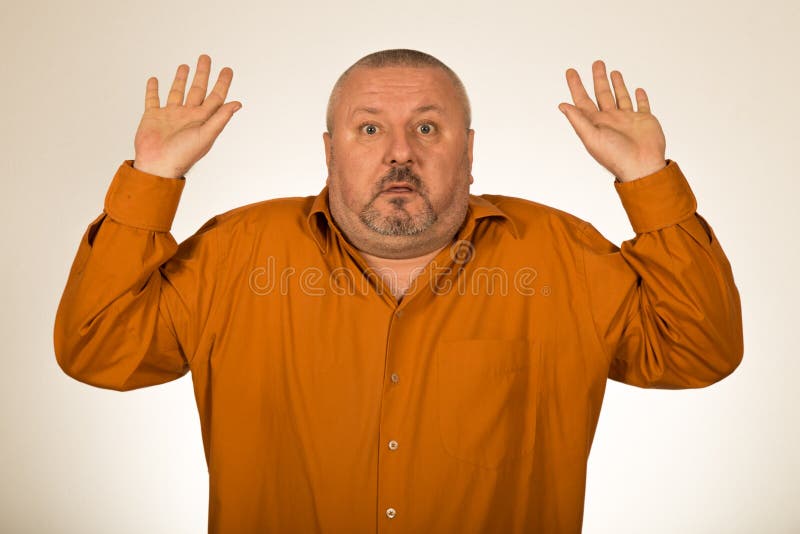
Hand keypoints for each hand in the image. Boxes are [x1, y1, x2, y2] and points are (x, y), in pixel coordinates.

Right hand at [133, 54, 241, 177]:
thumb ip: (220, 118)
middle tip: (206, 58)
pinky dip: (153, 89)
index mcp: (202, 120)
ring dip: (181, 79)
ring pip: (177, 92)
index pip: (215, 97)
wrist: (158, 165)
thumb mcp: (206, 135)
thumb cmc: (184, 154)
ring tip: (185, 65)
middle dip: (202, 74)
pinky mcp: (153, 117)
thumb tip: (237, 103)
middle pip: (197, 90)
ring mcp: (170, 116)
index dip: (222, 83)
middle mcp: (187, 116)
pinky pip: (153, 99)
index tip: (227, 69)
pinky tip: (154, 80)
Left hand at [558, 60, 665, 182]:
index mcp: (596, 123)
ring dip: (617, 84)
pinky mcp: (644, 120)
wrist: (642, 165)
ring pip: (620, 96)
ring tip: (613, 71)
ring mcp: (627, 119)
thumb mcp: (592, 137)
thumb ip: (578, 120)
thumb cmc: (615, 155)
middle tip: (596, 63)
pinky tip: (637, 89)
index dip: (576, 86)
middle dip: (598, 79)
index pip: (582, 100)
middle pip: (602, 94)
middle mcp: (610, 119)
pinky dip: (640, 97)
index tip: (570, 71)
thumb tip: (562, 105)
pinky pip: (641, 105)